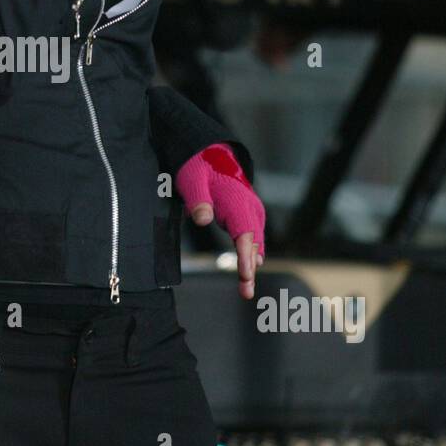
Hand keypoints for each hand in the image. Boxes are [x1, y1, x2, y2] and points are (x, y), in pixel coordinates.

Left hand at [174, 143, 265, 300]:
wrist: (212, 154)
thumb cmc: (200, 167)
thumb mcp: (192, 180)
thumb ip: (198, 200)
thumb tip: (202, 220)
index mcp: (237, 200)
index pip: (245, 232)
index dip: (246, 254)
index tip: (247, 272)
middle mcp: (249, 208)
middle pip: (253, 242)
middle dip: (250, 267)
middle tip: (246, 291)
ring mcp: (251, 212)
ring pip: (254, 243)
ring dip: (251, 265)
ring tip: (246, 290)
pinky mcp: (247, 217)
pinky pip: (251, 239)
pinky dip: (250, 255)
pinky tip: (248, 272)